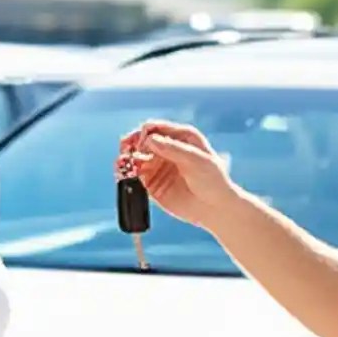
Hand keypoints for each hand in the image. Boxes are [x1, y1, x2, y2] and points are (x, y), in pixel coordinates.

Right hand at [117, 120, 238, 228]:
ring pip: (134, 157)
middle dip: (130, 144)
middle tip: (125, 151)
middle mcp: (167, 149)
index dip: (145, 133)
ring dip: (125, 159)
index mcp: (180, 137)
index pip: (155, 128)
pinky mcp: (151, 183)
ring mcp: (158, 166)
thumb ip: (173, 149)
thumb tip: (149, 139)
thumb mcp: (196, 161)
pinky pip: (133, 175)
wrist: (216, 208)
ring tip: (122, 164)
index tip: (143, 145)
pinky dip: (125, 173)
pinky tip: (122, 174)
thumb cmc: (213, 180)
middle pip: (140, 140)